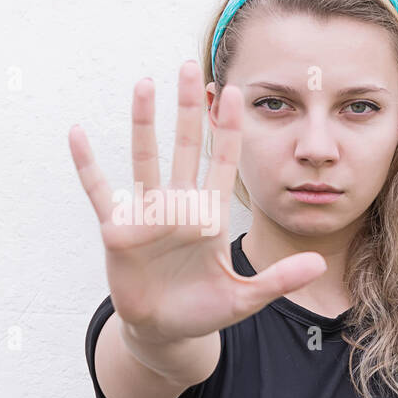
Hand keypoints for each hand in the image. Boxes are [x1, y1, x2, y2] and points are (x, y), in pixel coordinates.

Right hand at [68, 60, 326, 343]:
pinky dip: (87, 164)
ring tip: (145, 83)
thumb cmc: (203, 309)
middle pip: (186, 146)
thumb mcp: (244, 297)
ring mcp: (147, 214)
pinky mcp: (118, 229)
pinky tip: (77, 133)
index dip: (229, 129)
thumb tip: (320, 266)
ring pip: (145, 158)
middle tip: (190, 66)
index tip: (236, 93)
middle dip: (189, 108)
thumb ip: (278, 279)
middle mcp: (178, 204)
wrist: (165, 331)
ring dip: (143, 122)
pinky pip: (100, 191)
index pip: (223, 161)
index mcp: (209, 214)